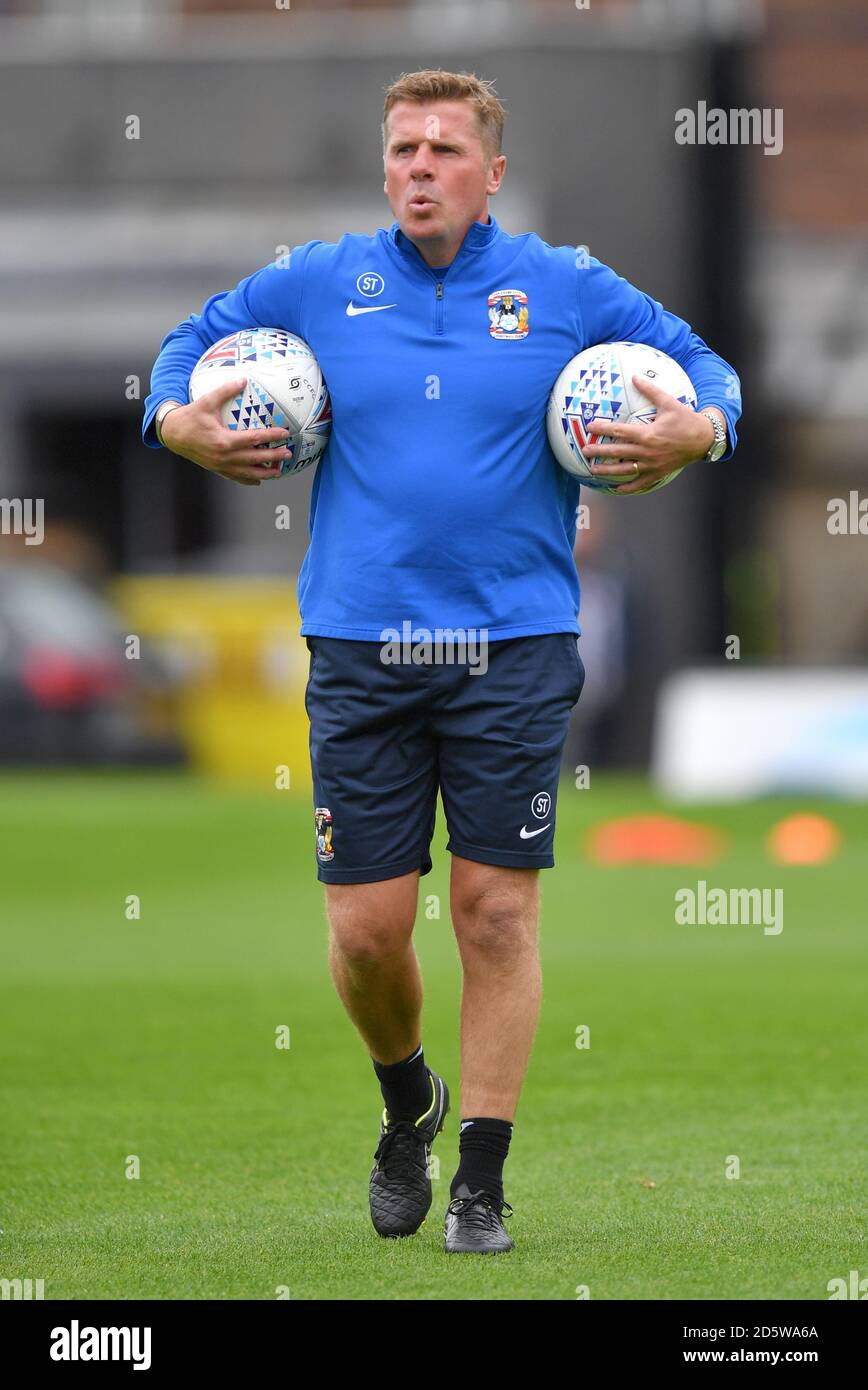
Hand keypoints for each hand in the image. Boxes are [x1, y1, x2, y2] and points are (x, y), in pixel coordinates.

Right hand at [159, 377, 292, 485]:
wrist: (172, 434)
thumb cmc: (190, 416)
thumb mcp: (207, 401)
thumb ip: (225, 390)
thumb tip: (243, 379)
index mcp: (223, 440)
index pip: (254, 439)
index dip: (271, 436)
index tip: (284, 433)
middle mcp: (224, 456)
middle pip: (255, 459)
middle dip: (273, 457)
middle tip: (288, 454)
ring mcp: (220, 465)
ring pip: (247, 473)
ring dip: (265, 473)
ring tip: (279, 472)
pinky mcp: (217, 469)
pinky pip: (236, 477)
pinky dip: (249, 480)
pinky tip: (259, 480)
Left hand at [585, 375, 714, 494]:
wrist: (703, 439)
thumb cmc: (685, 419)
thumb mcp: (668, 402)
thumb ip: (650, 390)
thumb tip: (635, 376)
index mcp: (647, 434)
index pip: (619, 431)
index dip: (603, 429)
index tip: (590, 427)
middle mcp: (647, 451)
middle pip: (617, 453)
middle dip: (599, 452)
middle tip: (584, 451)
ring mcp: (651, 465)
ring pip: (624, 471)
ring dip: (607, 471)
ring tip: (592, 470)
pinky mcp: (657, 474)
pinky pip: (639, 483)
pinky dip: (627, 488)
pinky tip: (616, 489)